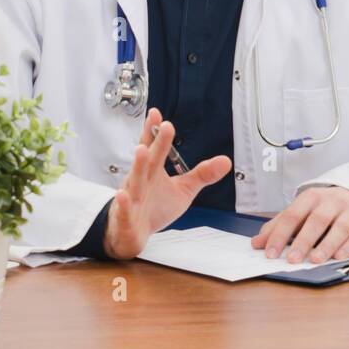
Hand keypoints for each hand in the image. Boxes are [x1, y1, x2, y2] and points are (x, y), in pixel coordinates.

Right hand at [104, 107, 231, 259]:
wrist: (133, 234)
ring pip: (135, 181)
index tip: (159, 114)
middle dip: (156, 143)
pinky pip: (125, 209)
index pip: (154, 147)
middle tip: (164, 126)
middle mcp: (142, 180)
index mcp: (153, 171)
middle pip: (149, 159)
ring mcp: (133, 198)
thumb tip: (225, 161)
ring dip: (138, 165)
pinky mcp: (127, 217)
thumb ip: (202, 174)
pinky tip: (123, 195)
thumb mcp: (184, 189)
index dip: (156, 131)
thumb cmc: (155, 208)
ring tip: (142, 150)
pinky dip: (124, 203)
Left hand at [251, 186, 348, 263]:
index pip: (292, 215)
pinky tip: (339, 256)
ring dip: (327, 245)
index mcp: (312, 197)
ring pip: (340, 228)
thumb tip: (257, 243)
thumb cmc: (323, 208)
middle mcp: (332, 201)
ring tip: (315, 260)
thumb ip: (278, 226)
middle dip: (304, 240)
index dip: (280, 234)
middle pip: (317, 220)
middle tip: (292, 259)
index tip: (270, 253)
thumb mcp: (301, 210)